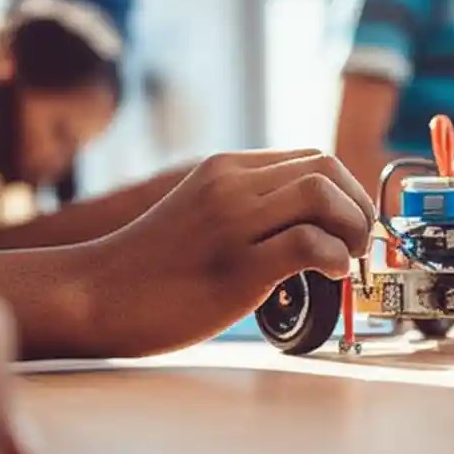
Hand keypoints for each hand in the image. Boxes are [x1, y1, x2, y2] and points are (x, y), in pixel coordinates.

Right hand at [82, 150, 375, 356]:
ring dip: (352, 228)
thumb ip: (245, 206)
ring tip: (347, 260)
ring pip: (322, 194)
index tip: (351, 226)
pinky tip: (330, 277)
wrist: (95, 294)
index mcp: (225, 169)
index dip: (347, 192)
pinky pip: (308, 243)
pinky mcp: (236, 266)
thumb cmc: (148, 267)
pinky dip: (334, 258)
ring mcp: (233, 223)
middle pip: (326, 168)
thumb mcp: (200, 212)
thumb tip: (304, 224)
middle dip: (358, 206)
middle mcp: (231, 186)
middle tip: (358, 245)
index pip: (312, 159)